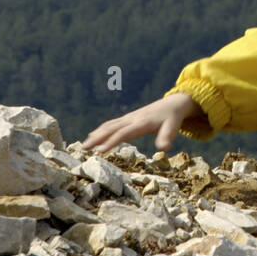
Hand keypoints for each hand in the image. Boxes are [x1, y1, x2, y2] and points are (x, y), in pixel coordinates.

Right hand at [81, 93, 202, 154]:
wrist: (172, 104)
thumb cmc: (172, 118)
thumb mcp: (173, 127)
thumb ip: (167, 136)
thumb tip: (163, 148)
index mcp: (141, 123)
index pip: (123, 133)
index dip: (111, 142)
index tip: (100, 151)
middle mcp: (132, 119)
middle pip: (111, 128)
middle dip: (97, 138)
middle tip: (83, 149)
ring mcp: (128, 118)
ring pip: (109, 126)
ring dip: (96, 135)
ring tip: (84, 146)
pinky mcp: (127, 119)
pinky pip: (111, 124)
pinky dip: (100, 130)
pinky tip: (93, 137)